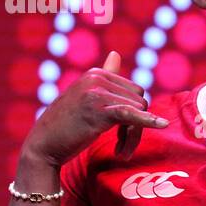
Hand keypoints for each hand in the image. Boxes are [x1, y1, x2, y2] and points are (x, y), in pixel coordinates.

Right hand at [22, 50, 167, 166]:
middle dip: (136, 125)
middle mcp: (96, 78)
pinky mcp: (99, 110)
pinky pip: (131, 115)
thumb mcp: (86, 96)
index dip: (134, 114)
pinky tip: (163, 125)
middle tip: (121, 146)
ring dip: (133, 136)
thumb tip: (116, 54)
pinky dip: (148, 121)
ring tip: (120, 151)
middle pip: (140, 101)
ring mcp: (97, 93)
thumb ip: (105, 78)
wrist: (43, 145)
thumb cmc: (65, 124)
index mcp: (96, 73)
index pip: (135, 91)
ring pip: (139, 112)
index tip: (121, 133)